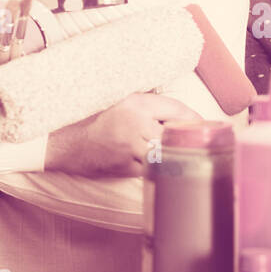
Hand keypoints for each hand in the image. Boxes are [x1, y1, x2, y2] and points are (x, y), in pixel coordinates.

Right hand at [44, 93, 200, 177]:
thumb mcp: (124, 102)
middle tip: (198, 144)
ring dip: (173, 155)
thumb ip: (151, 106)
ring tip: (181, 155)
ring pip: (165, 154)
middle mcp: (135, 122)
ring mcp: (129, 146)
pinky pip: (150, 169)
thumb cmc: (95, 119)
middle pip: (176, 134)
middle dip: (187, 140)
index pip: (178, 110)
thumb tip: (187, 118)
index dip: (195, 120)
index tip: (205, 126)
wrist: (65, 142)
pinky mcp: (124, 166)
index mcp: (136, 102)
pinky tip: (159, 166)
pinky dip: (157, 168)